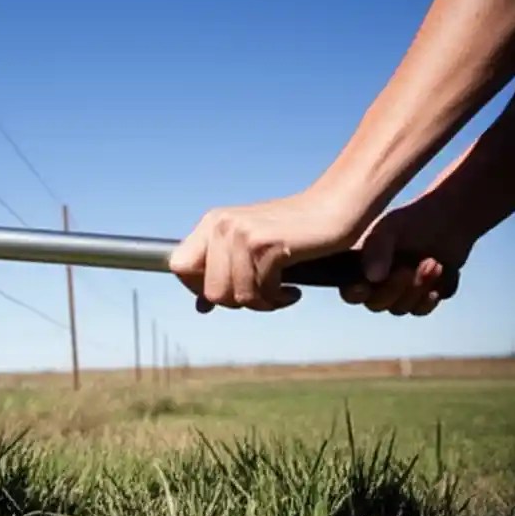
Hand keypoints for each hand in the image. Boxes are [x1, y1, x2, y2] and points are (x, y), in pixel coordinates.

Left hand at [168, 190, 361, 312]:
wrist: (336, 207)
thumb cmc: (295, 232)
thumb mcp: (249, 247)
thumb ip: (222, 271)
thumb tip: (201, 308)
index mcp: (212, 223)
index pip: (178, 266)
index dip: (198, 287)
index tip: (229, 290)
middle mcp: (221, 224)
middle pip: (210, 291)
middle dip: (238, 301)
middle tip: (264, 293)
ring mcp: (242, 233)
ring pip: (235, 296)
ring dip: (262, 303)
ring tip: (281, 291)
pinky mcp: (266, 245)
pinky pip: (261, 292)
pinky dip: (279, 299)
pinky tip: (293, 290)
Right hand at [339, 196, 472, 315]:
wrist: (449, 221)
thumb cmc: (413, 221)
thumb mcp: (390, 229)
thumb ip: (377, 251)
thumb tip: (373, 279)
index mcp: (360, 268)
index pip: (350, 291)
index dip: (356, 292)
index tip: (366, 284)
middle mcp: (375, 285)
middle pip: (376, 304)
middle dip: (395, 287)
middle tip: (410, 267)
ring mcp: (398, 294)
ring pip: (400, 308)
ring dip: (417, 288)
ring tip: (435, 263)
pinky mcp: (421, 298)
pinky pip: (420, 310)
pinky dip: (430, 297)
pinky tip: (441, 276)